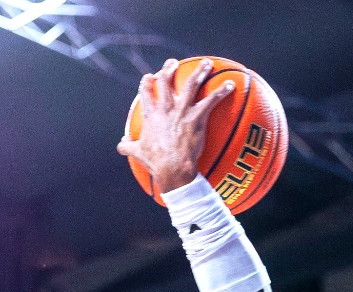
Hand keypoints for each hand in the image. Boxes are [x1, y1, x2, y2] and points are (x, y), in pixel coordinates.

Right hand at [116, 58, 235, 194]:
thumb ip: (128, 147)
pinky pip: (211, 100)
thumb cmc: (156, 163)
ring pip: (191, 84)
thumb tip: (121, 145)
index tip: (150, 76)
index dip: (148, 82)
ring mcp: (182, 111)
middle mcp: (166, 108)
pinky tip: (231, 85)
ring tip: (206, 63)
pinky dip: (222, 91)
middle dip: (169, 69)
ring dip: (199, 72)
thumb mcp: (138, 153)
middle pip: (166, 81)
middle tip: (174, 63)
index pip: (146, 91)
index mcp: (151, 114)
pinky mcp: (197, 117)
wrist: (172, 168)